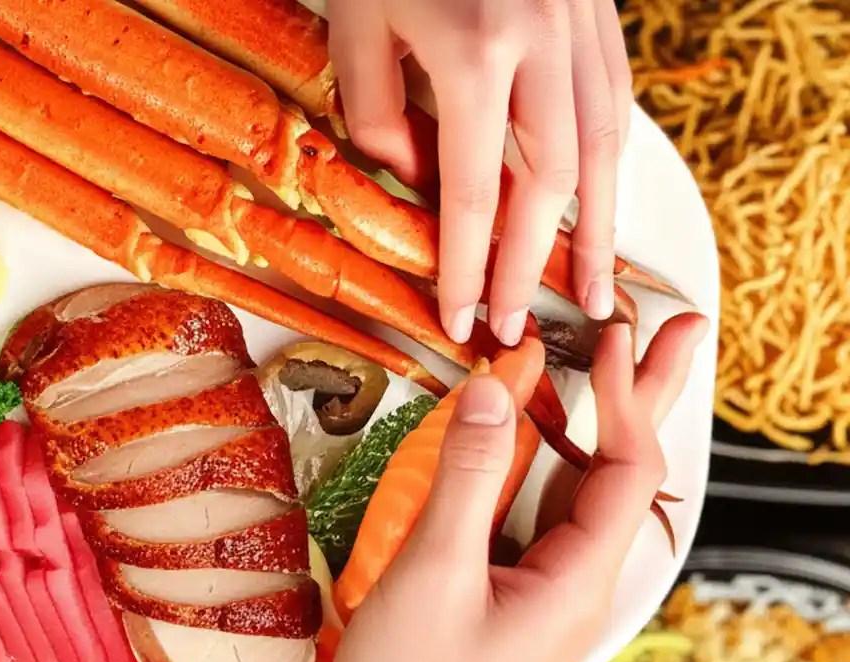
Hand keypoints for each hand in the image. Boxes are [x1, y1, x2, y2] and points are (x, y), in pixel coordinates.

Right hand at [325, 312, 707, 661]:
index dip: (624, 399)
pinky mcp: (512, 590)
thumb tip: (490, 391)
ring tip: (620, 364)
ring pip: (583, 490)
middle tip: (676, 333)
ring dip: (601, 422)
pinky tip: (539, 433)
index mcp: (573, 584)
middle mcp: (573, 584)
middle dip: (650, 398)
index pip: (625, 474)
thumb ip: (464, 481)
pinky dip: (546, 458)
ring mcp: (545, 589)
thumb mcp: (431, 575)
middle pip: (625, 476)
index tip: (608, 338)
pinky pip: (543, 511)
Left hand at [328, 0, 632, 342]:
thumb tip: (416, 178)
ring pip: (601, 146)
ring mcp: (582, 27)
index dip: (466, 263)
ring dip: (596, 225)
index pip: (472, 189)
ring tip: (592, 286)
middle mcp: (543, 45)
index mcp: (475, 49)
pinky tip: (597, 198)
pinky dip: (606, 160)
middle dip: (532, 262)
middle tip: (518, 323)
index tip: (459, 316)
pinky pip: (613, 101)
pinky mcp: (598, 13)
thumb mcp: (356, 19)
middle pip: (549, 182)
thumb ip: (376, 108)